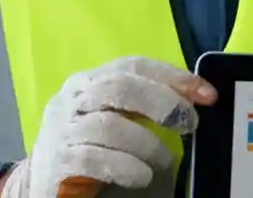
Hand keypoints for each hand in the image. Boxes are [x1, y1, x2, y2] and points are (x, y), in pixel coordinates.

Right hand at [0, 57, 216, 197]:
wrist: (46, 188)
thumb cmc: (91, 151)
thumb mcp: (118, 122)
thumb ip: (145, 107)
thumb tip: (196, 99)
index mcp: (87, 82)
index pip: (132, 66)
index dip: (172, 76)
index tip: (207, 94)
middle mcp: (70, 100)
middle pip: (119, 87)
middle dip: (163, 102)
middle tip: (189, 124)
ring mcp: (60, 131)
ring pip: (109, 125)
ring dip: (147, 143)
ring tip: (164, 160)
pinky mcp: (57, 163)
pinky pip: (94, 158)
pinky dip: (125, 166)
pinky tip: (141, 175)